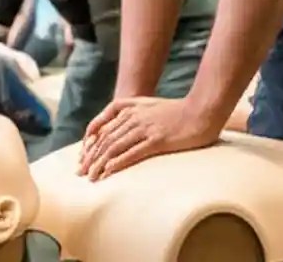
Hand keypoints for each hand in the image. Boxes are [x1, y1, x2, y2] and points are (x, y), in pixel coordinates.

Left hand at [79, 97, 220, 179]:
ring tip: (91, 177)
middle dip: (90, 157)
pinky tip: (108, 173)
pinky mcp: (156, 140)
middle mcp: (133, 116)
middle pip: (104, 139)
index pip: (101, 127)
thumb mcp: (150, 105)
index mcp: (129, 107)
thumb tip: (120, 130)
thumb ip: (133, 113)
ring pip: (114, 147)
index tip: (82, 157)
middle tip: (81, 172)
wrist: (201, 111)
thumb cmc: (178, 111)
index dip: (89, 144)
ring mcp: (144, 128)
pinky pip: (131, 153)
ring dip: (100, 163)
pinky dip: (117, 164)